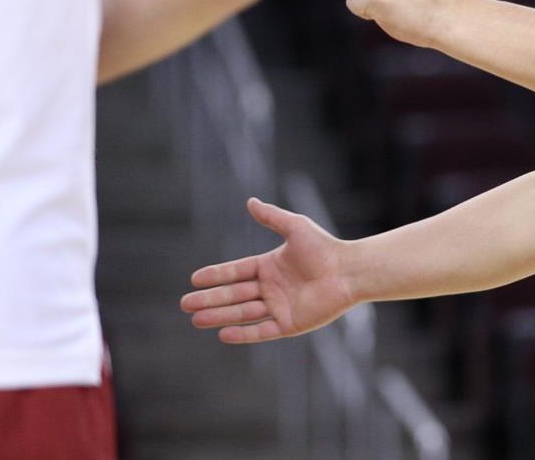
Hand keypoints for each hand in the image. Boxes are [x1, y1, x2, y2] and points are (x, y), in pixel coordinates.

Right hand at [181, 197, 359, 343]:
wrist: (349, 271)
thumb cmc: (325, 248)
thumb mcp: (295, 227)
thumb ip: (272, 217)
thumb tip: (250, 201)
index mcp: (270, 267)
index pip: (236, 272)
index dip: (216, 276)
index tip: (194, 278)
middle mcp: (272, 288)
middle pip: (234, 295)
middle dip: (210, 299)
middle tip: (185, 304)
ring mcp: (279, 307)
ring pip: (243, 313)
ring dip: (220, 316)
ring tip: (196, 319)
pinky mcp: (290, 324)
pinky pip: (262, 330)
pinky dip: (243, 333)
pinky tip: (223, 334)